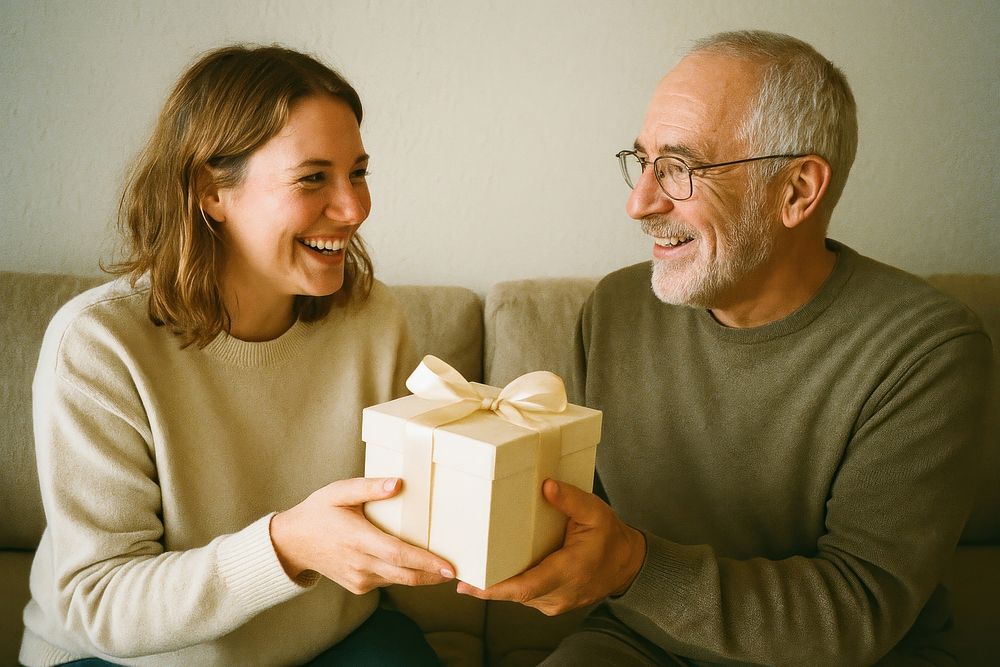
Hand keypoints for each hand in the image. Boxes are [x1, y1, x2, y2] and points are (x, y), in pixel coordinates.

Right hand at [269, 477, 454, 593]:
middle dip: (434, 575)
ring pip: (399, 581)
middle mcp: (360, 563)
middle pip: (406, 575)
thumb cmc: (318, 512)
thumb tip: (398, 484)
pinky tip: (414, 564)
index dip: (426, 562)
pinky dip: (403, 575)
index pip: (399, 554)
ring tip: (442, 566)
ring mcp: (359, 578)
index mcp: (358, 539)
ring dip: (421, 576)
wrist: (292, 543)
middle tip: (458, 569)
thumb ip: (369, 488)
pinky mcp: (358, 586)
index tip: (449, 566)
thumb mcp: (339, 492)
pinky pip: (387, 582)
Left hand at [456, 479, 645, 614]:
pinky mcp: (553, 604)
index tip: (472, 585)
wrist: (626, 564)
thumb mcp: (595, 512)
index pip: (527, 586)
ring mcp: (557, 603)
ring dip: (498, 589)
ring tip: (471, 573)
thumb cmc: (609, 536)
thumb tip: (547, 486)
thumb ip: (571, 500)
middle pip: (517, 595)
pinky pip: (527, 598)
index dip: (497, 590)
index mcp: (571, 570)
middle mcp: (561, 593)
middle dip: (487, 588)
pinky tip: (495, 576)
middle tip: (459, 576)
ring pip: (520, 598)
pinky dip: (511, 588)